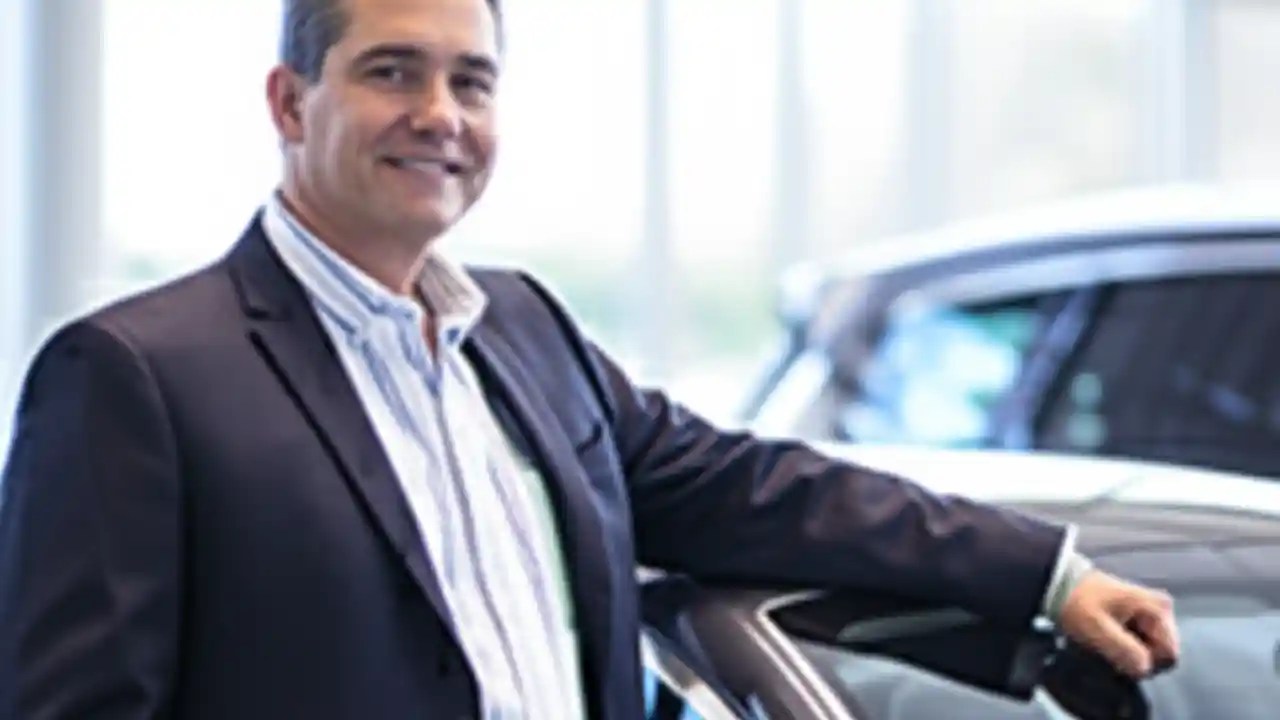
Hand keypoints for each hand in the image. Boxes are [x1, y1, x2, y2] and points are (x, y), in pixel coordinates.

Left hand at [1056, 569, 1179, 678]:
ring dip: (1130, 653)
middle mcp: (1163, 609)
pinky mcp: (1140, 616)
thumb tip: (1144, 670)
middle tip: (1110, 650)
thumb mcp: (1098, 629)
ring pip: (1151, 650)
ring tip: (1106, 644)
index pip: (1168, 655)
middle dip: (1138, 659)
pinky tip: (1107, 639)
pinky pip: (1142, 642)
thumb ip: (1125, 651)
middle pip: (1162, 653)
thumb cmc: (1078, 604)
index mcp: (1159, 610)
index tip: (1119, 658)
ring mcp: (1152, 612)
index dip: (1146, 664)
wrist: (1060, 583)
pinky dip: (1126, 646)